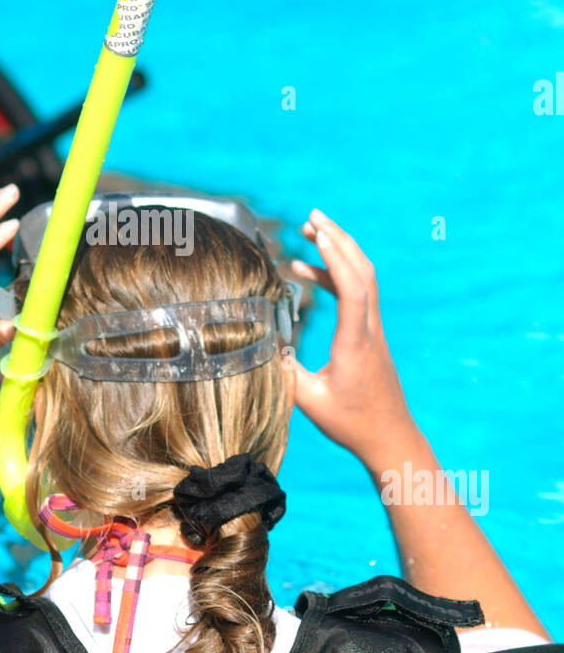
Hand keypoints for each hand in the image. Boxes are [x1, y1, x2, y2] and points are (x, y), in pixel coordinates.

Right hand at [290, 210, 415, 465]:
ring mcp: (373, 329)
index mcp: (355, 344)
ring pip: (364, 278)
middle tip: (313, 216)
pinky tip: (306, 272)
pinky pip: (357, 293)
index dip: (335, 259)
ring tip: (310, 231)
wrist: (390, 436)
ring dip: (340, 251)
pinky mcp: (370, 333)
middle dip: (339, 239)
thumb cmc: (351, 423)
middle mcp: (369, 330)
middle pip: (363, 272)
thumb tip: (261, 343)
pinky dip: (335, 275)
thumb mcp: (311, 402)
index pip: (352, 292)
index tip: (317, 234)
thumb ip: (286, 372)